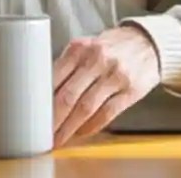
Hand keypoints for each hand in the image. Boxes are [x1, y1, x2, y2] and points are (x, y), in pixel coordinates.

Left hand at [52, 26, 159, 146]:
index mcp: (79, 48)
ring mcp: (115, 76)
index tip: (33, 116)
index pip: (54, 78)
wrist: (148, 42)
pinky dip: (92, 126)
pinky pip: (107, 113)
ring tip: (59, 139)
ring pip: (86, 107)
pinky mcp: (131, 90)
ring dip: (69, 127)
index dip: (41, 101)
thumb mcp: (86, 47)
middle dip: (53, 120)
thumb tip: (44, 93)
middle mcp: (96, 60)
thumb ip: (67, 66)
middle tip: (43, 134)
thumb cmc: (110, 47)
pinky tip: (82, 132)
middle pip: (68, 96)